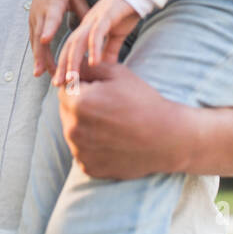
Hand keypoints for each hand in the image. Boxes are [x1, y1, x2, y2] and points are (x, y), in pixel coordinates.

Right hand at [29, 0, 88, 77]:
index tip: (46, 39)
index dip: (48, 28)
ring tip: (41, 74)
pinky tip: (42, 68)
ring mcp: (34, 18)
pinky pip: (34, 41)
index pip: (50, 17)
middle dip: (40, 54)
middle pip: (38, 36)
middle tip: (42, 71)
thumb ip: (84, 12)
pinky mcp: (33, 23)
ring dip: (38, 58)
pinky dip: (38, 54)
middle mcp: (41, 13)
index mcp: (53, 4)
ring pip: (34, 42)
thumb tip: (95, 31)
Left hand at [54, 0, 139, 87]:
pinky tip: (94, 62)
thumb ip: (110, 49)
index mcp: (87, 28)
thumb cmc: (125, 12)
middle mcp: (87, 24)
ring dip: (73, 60)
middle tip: (58, 83)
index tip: (60, 82)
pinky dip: (94, 48)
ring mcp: (95, 19)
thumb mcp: (116, 35)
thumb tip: (107, 65)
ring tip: (72, 77)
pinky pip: (97, 33)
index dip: (64, 64)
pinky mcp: (107, 16)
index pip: (71, 48)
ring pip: (79, 41)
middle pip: (70, 46)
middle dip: (63, 65)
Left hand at [57, 60, 184, 177]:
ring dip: (84, 126)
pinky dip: (92, 145)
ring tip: (111, 124)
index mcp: (78, 102)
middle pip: (66, 110)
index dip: (81, 85)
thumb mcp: (117, 73)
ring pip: (73, 131)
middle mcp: (73, 129)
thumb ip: (87, 66)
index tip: (100, 89)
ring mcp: (80, 151)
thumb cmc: (143, 101)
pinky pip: (82, 151)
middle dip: (80, 105)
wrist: (167, 138)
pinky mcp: (88, 167)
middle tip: (108, 107)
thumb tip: (69, 66)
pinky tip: (112, 140)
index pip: (64, 88)